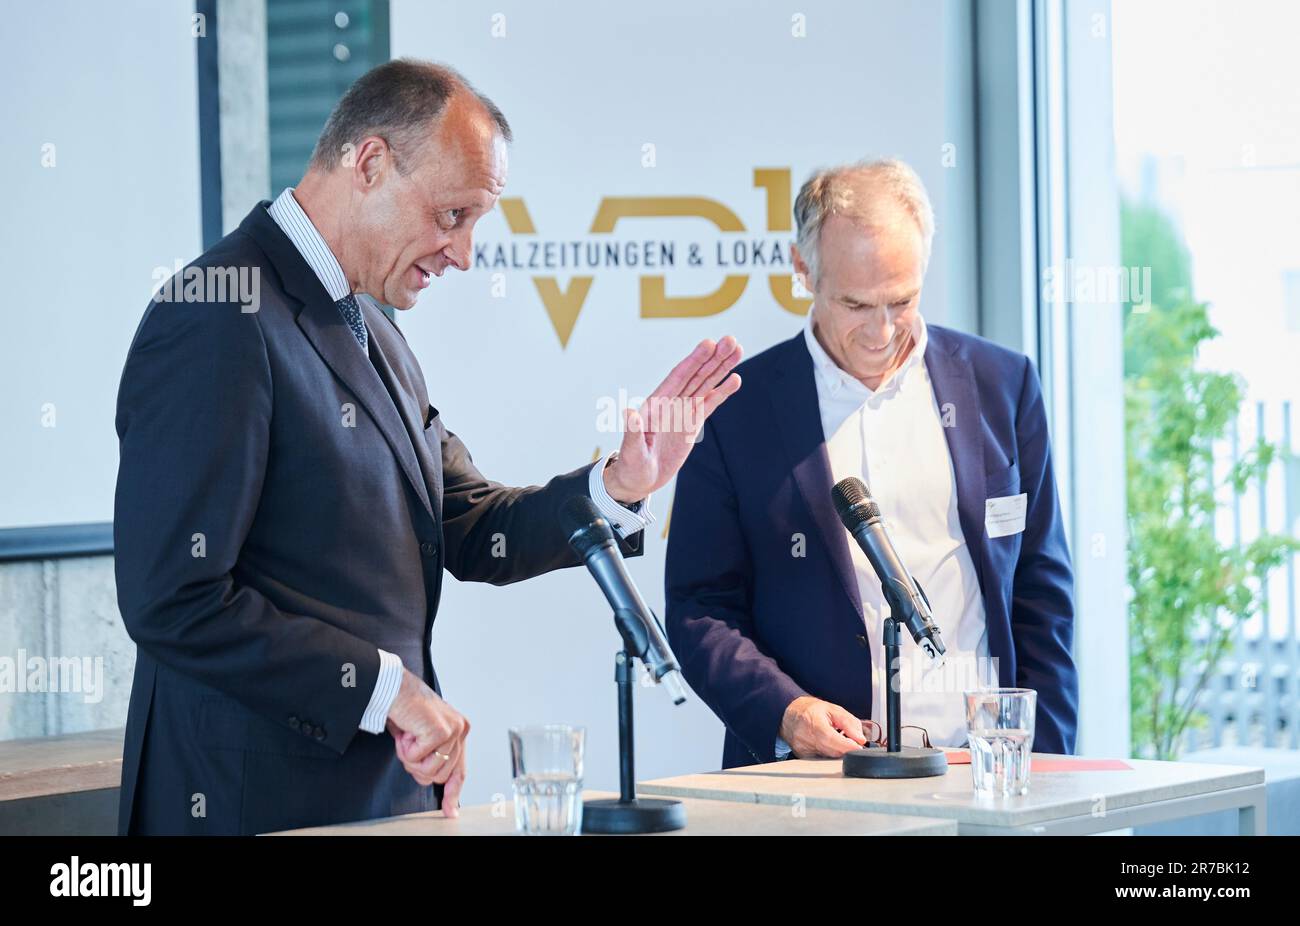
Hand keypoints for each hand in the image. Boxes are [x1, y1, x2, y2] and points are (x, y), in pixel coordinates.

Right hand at [385, 668, 469, 816]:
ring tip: (407, 737)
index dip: (452, 793)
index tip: (449, 812)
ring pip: (429, 770)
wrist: (393, 688)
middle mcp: (460, 729)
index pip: (459, 770)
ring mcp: (452, 730)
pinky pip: (417, 759)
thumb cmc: (404, 709)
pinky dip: (405, 749)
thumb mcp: (422, 737)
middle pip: (440, 775)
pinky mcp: (439, 731)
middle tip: (408, 746)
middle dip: (418, 767)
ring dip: (410, 758)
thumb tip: (431, 779)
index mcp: (459, 730)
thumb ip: (432, 755)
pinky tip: (405, 733)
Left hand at [602, 337, 742, 503]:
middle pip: (696, 375)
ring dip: (721, 368)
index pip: (678, 377)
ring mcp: (683, 412)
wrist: (639, 479)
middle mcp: (671, 403)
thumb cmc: (631, 466)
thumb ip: (633, 432)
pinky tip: (734, 379)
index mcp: (656, 405)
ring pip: (705, 384)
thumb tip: (629, 412)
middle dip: (713, 358)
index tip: (708, 344)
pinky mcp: (692, 424)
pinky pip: (710, 404)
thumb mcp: (631, 451)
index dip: (693, 361)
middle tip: (731, 340)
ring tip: (737, 350)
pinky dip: (722, 392)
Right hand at [778, 696, 868, 757]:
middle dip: (845, 749)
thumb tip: (861, 739)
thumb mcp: (834, 709)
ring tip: (838, 739)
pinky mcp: (802, 757)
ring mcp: (801, 749)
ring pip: (828, 757)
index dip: (846, 744)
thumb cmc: (813, 711)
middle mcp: (804, 737)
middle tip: (853, 742)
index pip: (829, 737)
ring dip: (838, 752)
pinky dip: (829, 754)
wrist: (792, 714)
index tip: (859, 747)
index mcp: (812, 721)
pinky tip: (828, 745)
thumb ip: (849, 723)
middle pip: (831, 750)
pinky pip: (821, 760)